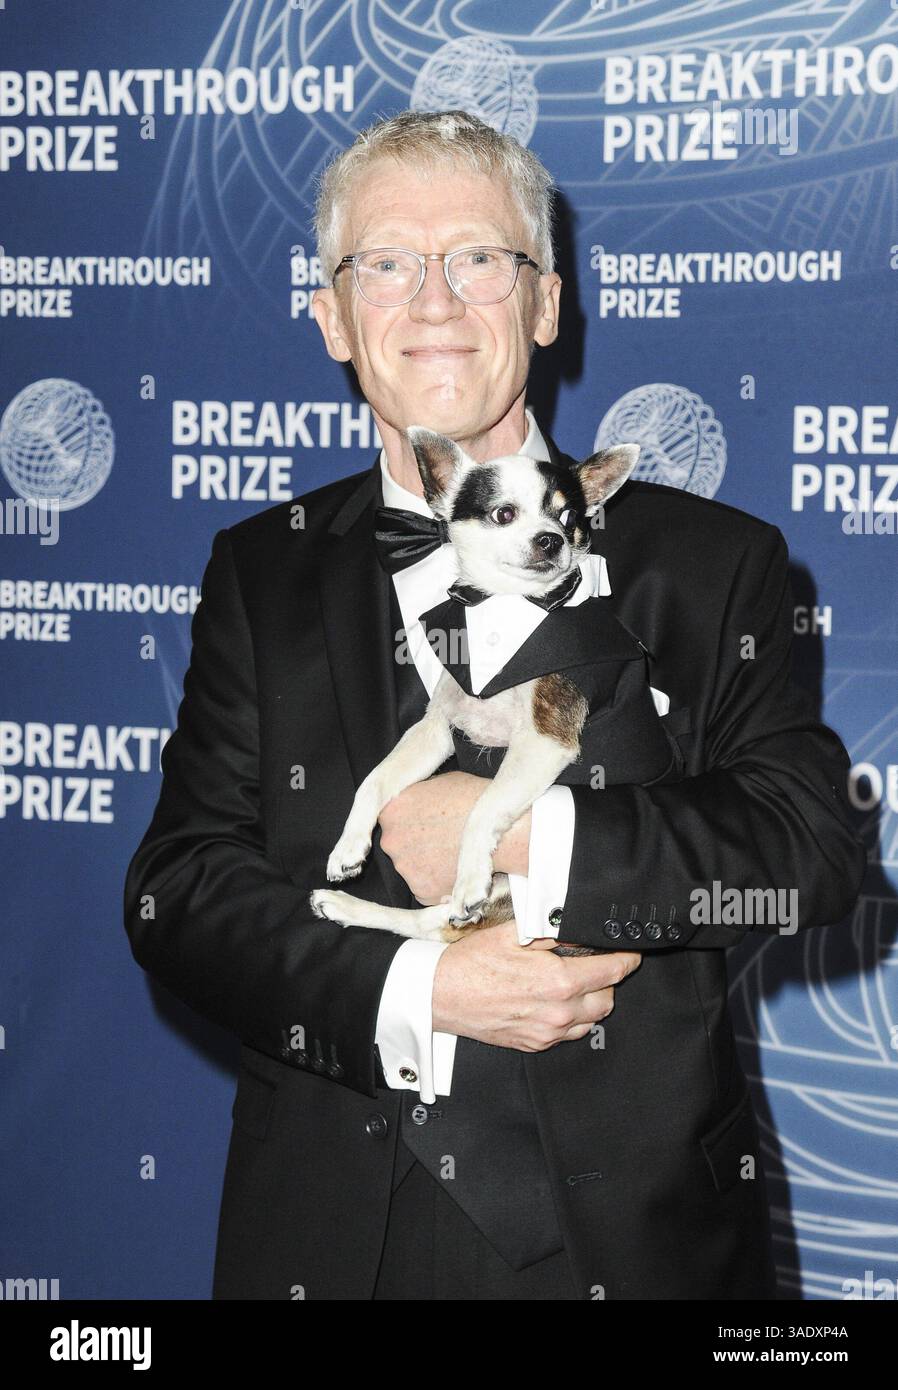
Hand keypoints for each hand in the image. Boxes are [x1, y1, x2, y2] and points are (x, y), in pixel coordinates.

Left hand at [378, 771, 530, 903]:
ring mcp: (405, 868)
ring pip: (411, 868)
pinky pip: (426, 889)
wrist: (502, 832)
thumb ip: (418, 796)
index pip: (391, 818)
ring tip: (454, 853)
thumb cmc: (475, 801)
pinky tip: (457, 870)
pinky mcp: (422, 891)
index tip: (427, 820)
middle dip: (416, 844)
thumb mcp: (439, 783)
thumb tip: (415, 802)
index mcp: (391, 810)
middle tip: (443, 838)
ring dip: (426, 865)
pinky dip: (438, 884)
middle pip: (398, 844)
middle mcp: (391, 840)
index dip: (410, 820)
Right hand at [431, 920, 641, 1049]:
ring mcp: (546, 1033)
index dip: (626, 959)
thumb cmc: (472, 963)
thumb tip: (580, 930)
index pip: (612, 972)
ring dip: (591, 1002)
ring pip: (591, 1021)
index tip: (631, 953)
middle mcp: (558, 1013)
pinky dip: (571, 1018)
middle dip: (608, 981)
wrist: (440, 995)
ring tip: (575, 983)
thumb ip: (553, 931)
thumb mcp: (515, 933)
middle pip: (608, 1000)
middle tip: (596, 964)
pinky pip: (568, 1034)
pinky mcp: (534, 1044)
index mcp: (558, 982)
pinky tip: (555, 1001)